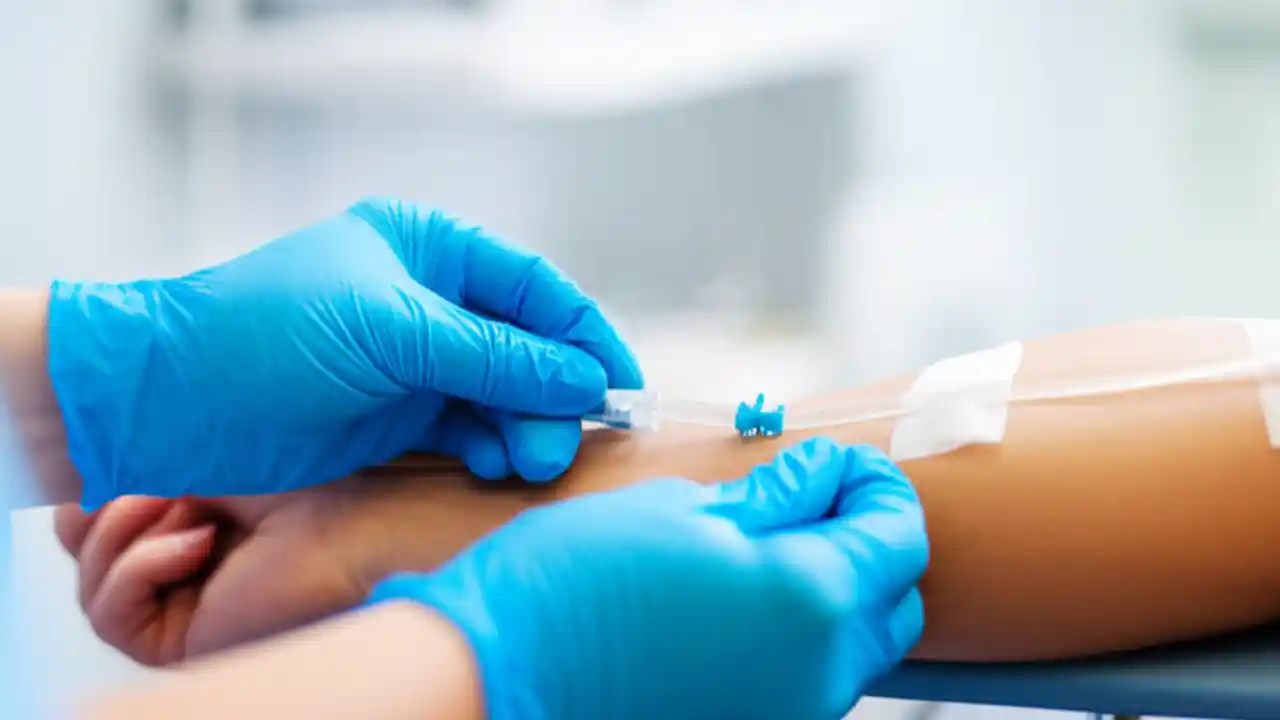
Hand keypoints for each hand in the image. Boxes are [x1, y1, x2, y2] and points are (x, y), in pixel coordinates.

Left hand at [48, 198, 641, 507]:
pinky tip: (495, 466)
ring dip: (524, 427)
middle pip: (525, 344)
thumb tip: (583, 379)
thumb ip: (492, 355)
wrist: (167, 401)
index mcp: (427, 246)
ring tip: (530, 461)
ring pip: (501, 393)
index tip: (620, 382)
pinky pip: (468, 429)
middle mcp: (428, 299)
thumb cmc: (266, 336)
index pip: (531, 285)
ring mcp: (413, 360)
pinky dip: (490, 448)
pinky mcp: (396, 416)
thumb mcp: (390, 330)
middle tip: (562, 441)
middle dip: (551, 392)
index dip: (583, 331)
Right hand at [52, 470, 518, 665]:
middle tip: (158, 477)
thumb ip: (156, 446)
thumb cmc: (324, 472)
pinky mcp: (182, 643)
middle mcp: (184, 558)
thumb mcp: (217, 440)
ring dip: (125, 530)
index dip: (99, 473)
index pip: (103, 501)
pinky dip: (139, 568)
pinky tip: (197, 540)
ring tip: (192, 506)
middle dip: (104, 501)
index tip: (122, 442)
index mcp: (195, 505)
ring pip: (90, 579)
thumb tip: (87, 448)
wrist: (377, 517)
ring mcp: (182, 603)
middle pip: (83, 542)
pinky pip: (111, 614)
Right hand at [370, 438, 928, 719]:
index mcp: (811, 597)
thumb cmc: (573, 582)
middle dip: (872, 542)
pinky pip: (810, 682)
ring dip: (838, 592)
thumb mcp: (680, 510)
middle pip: (894, 600)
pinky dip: (802, 637)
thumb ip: (773, 497)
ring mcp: (790, 714)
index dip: (876, 484)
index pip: (898, 533)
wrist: (497, 678)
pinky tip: (746, 601)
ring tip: (774, 545)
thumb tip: (821, 478)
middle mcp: (821, 673)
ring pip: (856, 647)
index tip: (842, 461)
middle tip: (816, 499)